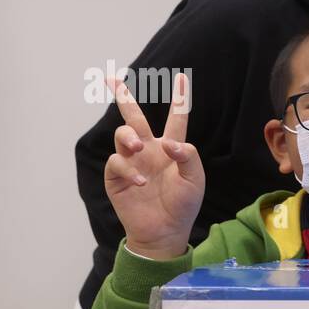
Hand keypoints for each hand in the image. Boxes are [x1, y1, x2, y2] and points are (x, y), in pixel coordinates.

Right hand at [103, 73, 203, 259]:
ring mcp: (132, 162)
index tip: (180, 78)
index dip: (179, 99)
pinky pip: (118, 163)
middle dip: (123, 97)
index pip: (176, 119)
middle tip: (113, 80)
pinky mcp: (117, 177)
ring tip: (138, 148)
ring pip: (123, 135)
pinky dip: (129, 170)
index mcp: (170, 148)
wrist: (165, 231)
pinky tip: (141, 183)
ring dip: (129, 137)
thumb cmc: (183, 205)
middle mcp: (149, 150)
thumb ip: (187, 155)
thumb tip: (167, 143)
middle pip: (134, 118)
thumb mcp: (194, 179)